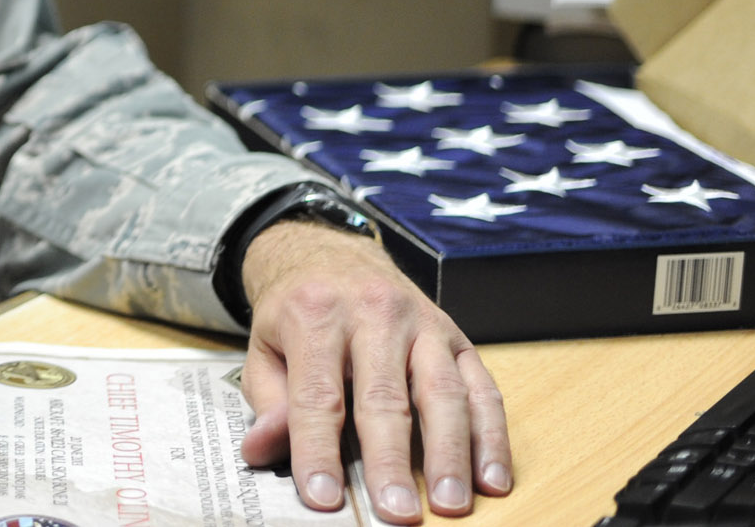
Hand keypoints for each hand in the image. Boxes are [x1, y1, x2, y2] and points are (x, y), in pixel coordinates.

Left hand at [239, 220, 511, 522]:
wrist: (332, 254)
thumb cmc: (297, 312)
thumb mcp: (264, 347)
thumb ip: (268, 401)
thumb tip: (263, 449)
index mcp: (315, 315)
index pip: (317, 394)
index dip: (319, 450)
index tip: (324, 498)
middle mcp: (373, 312)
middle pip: (385, 397)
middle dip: (391, 460)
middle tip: (397, 513)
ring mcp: (422, 322)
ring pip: (443, 392)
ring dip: (450, 454)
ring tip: (450, 504)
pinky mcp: (456, 336)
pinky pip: (483, 388)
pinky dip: (491, 436)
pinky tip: (491, 478)